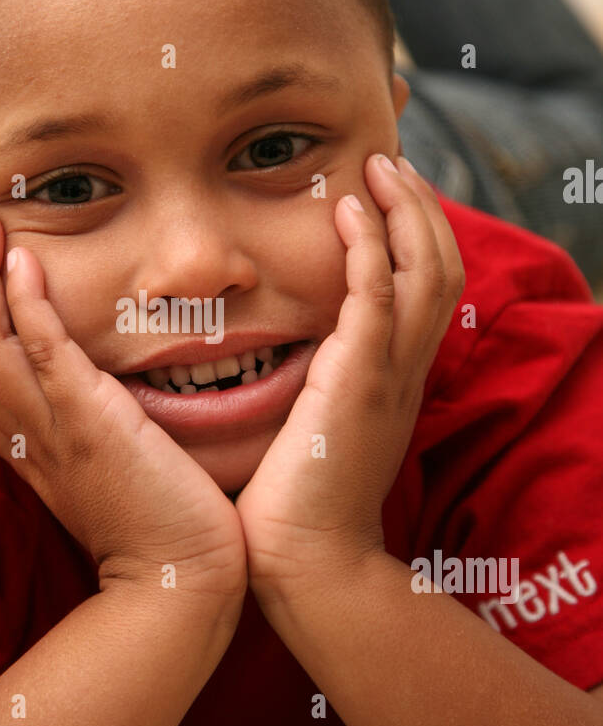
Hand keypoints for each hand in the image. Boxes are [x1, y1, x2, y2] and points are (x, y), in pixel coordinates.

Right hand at [0, 210, 248, 605]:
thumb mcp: (96, 466)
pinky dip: (28, 307)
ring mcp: (52, 433)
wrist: (181, 581)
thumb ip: (74, 423)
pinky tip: (27, 262)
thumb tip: (78, 379)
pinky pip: (43, 358)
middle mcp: (21, 438)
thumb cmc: (153, 524)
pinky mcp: (93, 428)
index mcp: (18, 447)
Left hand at [234, 154, 464, 611]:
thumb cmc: (296, 505)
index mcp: (395, 379)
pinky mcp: (358, 383)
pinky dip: (368, 249)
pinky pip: (374, 298)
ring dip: (404, 211)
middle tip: (389, 162)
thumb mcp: (318, 429)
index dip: (413, 236)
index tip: (383, 196)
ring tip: (379, 167)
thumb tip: (284, 352)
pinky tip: (346, 213)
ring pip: (424, 270)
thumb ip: (314, 384)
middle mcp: (404, 371)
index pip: (424, 288)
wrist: (307, 563)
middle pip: (441, 265)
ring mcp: (388, 376)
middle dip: (420, 207)